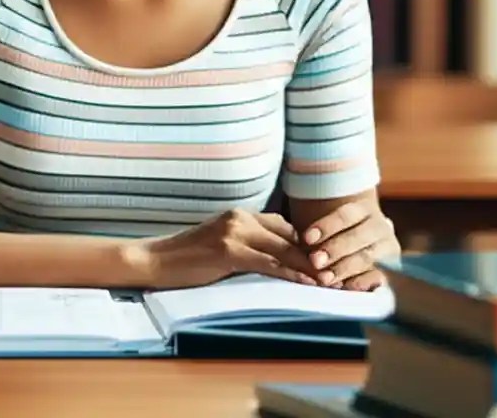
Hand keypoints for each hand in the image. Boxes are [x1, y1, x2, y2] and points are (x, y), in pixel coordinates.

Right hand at [131, 209, 320, 289]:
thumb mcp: (220, 245)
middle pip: (289, 236)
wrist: (155, 262)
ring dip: (310, 265)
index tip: (329, 259)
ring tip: (332, 279)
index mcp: (239, 215)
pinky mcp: (227, 250)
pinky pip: (267, 263)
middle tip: (341, 270)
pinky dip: (290, 273)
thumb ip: (247, 245)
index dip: (308, 244)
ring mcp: (233, 232)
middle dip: (317, 255)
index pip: (285, 227)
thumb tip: (276, 259)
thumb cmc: (186, 259)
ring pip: (283, 249)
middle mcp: (240, 218)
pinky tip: (307, 282)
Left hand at [301, 203, 399, 291]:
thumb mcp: (326, 231)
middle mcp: (378, 227)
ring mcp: (387, 249)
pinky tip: (348, 287)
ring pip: (367, 257)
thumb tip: (302, 248)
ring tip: (325, 278)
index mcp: (362, 211)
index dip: (327, 226)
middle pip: (358, 236)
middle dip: (335, 249)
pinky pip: (380, 276)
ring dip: (344, 268)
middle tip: (315, 260)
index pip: (346, 215)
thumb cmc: (334, 237)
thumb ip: (316, 238)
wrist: (363, 248)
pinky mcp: (390, 271)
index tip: (307, 238)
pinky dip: (363, 282)